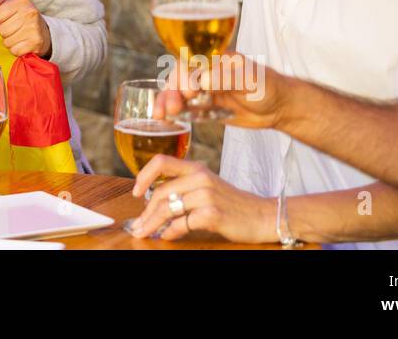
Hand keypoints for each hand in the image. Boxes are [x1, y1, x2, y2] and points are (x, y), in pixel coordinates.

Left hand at [0, 0, 51, 58]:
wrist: (44, 32)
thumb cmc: (24, 18)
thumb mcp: (13, 5)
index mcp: (22, 2)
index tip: (7, 20)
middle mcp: (30, 13)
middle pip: (2, 30)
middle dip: (4, 32)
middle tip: (13, 30)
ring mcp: (34, 28)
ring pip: (7, 42)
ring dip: (10, 42)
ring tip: (18, 36)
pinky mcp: (36, 43)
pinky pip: (15, 51)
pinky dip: (16, 50)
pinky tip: (22, 44)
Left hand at [128, 156, 277, 242]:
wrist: (262, 215)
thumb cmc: (231, 203)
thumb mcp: (207, 186)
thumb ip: (183, 186)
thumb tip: (151, 200)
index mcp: (196, 168)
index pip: (161, 161)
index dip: (143, 175)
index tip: (135, 192)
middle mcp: (200, 177)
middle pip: (160, 192)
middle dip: (144, 212)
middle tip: (137, 225)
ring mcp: (206, 195)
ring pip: (167, 209)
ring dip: (152, 223)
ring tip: (144, 232)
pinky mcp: (211, 214)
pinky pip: (181, 224)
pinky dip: (170, 232)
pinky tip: (166, 236)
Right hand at [152, 52, 284, 130]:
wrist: (280, 108)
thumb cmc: (269, 86)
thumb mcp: (251, 80)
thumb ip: (228, 79)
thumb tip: (203, 81)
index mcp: (215, 58)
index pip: (190, 59)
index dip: (183, 73)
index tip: (188, 90)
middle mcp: (206, 72)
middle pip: (179, 77)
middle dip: (172, 90)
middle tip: (174, 106)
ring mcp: (204, 90)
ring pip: (178, 92)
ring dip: (167, 101)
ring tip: (162, 115)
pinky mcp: (205, 107)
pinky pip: (185, 108)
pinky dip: (173, 113)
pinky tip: (164, 120)